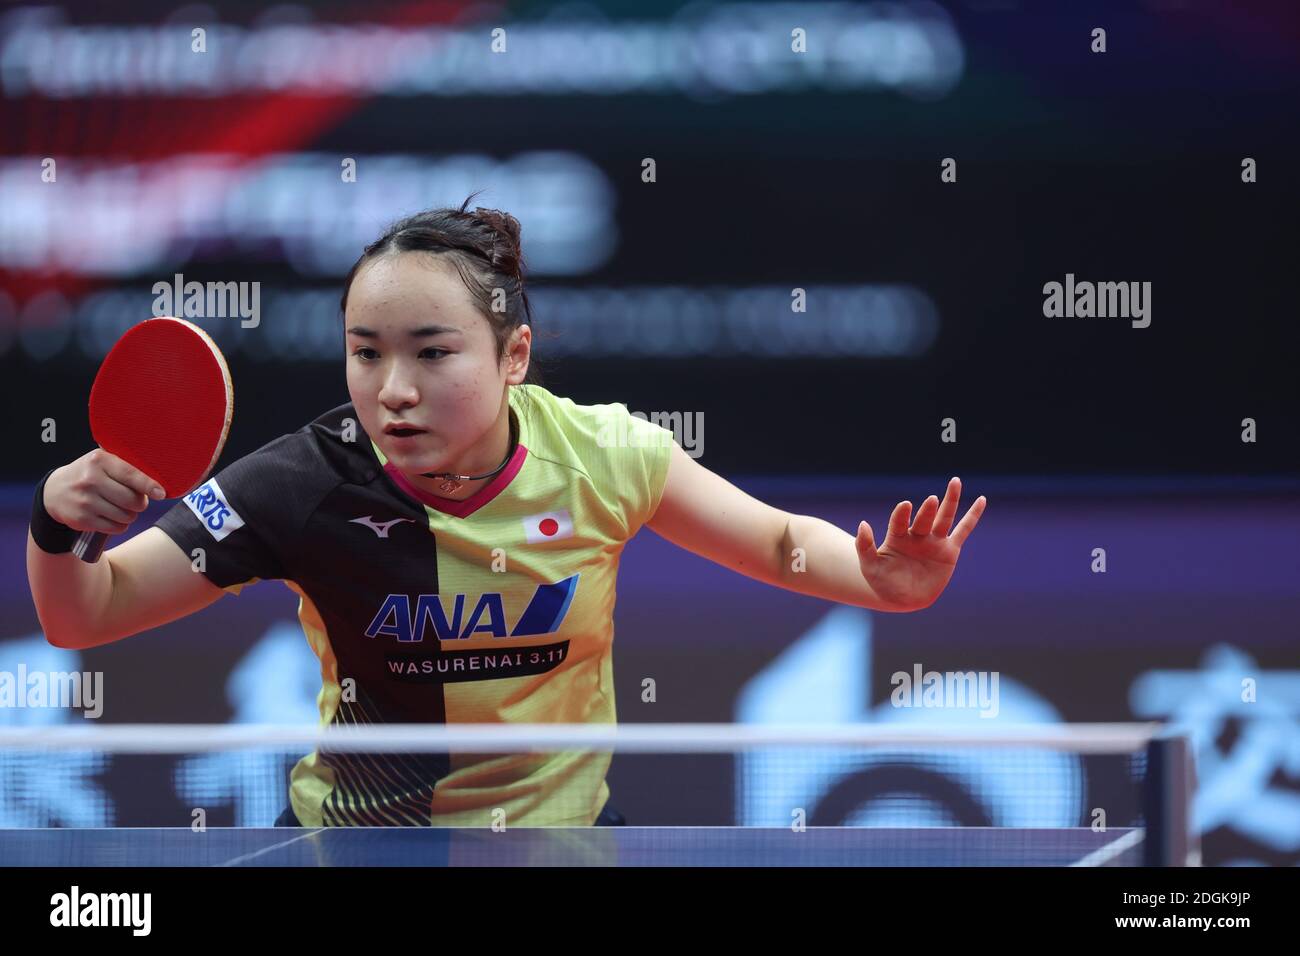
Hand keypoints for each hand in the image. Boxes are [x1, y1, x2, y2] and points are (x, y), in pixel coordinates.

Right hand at [44, 448, 165, 534]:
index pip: (130, 474)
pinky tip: (112, 517)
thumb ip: (126, 468)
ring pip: (126, 516)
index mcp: (99, 461)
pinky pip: (115, 528)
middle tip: (136, 501)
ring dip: (130, 515)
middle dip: (140, 503)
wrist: (53, 491)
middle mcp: (90, 480)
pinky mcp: (81, 519)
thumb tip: (156, 484)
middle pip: (132, 499)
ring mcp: (85, 501)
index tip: (161, 493)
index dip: (149, 486)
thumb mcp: (102, 463)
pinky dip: (120, 525)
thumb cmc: (88, 475)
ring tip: (121, 508)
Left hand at [855, 477, 985, 611]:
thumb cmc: (882, 582)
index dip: (902, 514)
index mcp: (897, 536)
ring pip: (944, 518)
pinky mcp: (949, 550)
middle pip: (924, 519)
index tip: (905, 505)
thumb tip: (862, 524)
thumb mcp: (870, 567)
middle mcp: (916, 535)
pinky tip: (981, 500)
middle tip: (931, 500)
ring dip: (950, 500)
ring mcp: (934, 541)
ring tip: (955, 481)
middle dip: (927, 510)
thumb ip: (865, 546)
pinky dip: (972, 516)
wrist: (901, 598)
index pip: (899, 521)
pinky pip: (963, 531)